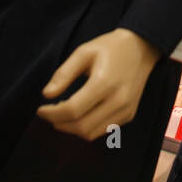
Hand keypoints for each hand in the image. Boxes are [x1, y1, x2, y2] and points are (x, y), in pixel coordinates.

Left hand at [37, 28, 160, 140]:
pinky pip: (102, 130)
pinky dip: (86, 128)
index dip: (52, 113)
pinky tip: (79, 116)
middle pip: (81, 126)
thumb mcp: (83, 52)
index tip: (40, 109)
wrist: (141, 48)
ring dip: (71, 129)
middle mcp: (118, 100)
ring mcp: (125, 110)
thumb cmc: (110, 47)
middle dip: (59, 123)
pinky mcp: (129, 115)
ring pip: (91, 133)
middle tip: (48, 114)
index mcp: (104, 82)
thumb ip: (64, 74)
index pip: (73, 109)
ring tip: (61, 116)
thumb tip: (47, 95)